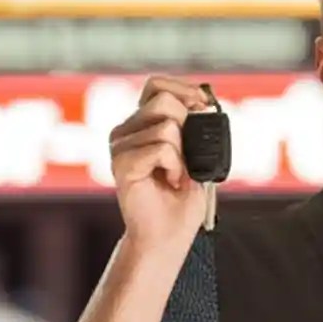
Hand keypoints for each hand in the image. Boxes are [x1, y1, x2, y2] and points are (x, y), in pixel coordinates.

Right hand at [110, 76, 210, 246]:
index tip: (202, 105)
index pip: (156, 85)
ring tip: (175, 176)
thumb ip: (194, 125)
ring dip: (183, 156)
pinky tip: (169, 182)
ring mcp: (120, 147)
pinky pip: (162, 149)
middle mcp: (125, 132)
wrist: (168, 236)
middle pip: (164, 101)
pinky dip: (176, 167)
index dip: (182, 89)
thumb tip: (202, 102)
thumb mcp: (196, 154)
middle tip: (186, 158)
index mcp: (140, 125)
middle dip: (187, 126)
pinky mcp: (122, 165)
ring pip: (167, 127)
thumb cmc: (181, 199)